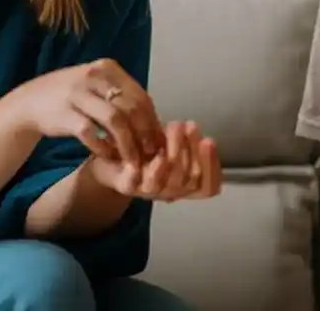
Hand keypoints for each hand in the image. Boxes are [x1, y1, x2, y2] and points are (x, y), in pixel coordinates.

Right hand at [11, 58, 164, 166]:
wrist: (30, 102)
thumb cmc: (72, 97)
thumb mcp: (97, 86)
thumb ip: (122, 97)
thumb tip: (154, 120)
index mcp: (107, 68)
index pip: (140, 95)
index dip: (153, 120)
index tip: (158, 140)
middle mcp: (94, 77)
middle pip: (131, 108)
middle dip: (144, 134)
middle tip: (150, 154)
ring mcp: (78, 94)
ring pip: (115, 121)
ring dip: (128, 144)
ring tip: (132, 160)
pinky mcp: (64, 114)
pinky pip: (91, 133)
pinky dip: (103, 147)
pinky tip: (108, 156)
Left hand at [88, 120, 222, 200]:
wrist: (107, 158)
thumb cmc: (141, 149)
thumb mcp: (167, 144)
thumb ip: (184, 143)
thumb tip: (193, 128)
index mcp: (182, 186)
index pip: (207, 187)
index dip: (212, 167)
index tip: (209, 140)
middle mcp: (168, 193)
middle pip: (190, 180)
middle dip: (193, 149)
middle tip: (189, 125)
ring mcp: (147, 192)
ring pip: (171, 181)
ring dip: (177, 151)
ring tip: (176, 126)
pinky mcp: (126, 187)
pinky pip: (144, 183)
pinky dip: (156, 170)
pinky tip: (160, 154)